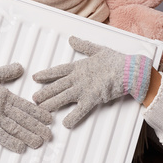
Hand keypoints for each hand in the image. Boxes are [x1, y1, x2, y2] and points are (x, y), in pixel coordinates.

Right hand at [0, 63, 52, 152]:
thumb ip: (7, 72)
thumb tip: (21, 67)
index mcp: (4, 95)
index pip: (25, 105)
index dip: (38, 113)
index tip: (49, 119)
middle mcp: (1, 107)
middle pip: (23, 119)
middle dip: (37, 127)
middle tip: (49, 135)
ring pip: (14, 128)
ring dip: (28, 136)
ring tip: (39, 143)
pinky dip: (10, 142)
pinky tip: (20, 148)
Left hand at [32, 37, 153, 128]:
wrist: (129, 71)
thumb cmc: (116, 60)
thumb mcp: (97, 49)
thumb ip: (83, 45)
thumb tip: (71, 38)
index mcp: (78, 66)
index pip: (57, 71)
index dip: (45, 74)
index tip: (35, 77)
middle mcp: (77, 78)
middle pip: (56, 86)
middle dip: (44, 93)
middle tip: (33, 99)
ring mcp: (83, 89)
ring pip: (63, 98)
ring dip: (51, 104)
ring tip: (41, 110)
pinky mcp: (92, 99)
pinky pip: (80, 110)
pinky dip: (73, 117)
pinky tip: (65, 123)